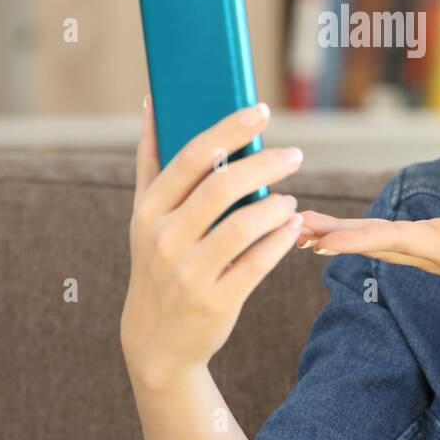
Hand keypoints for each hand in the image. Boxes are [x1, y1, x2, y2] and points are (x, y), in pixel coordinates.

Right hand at [121, 96, 304, 390]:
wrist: (156, 339)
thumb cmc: (156, 261)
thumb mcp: (144, 214)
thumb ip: (151, 157)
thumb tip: (154, 100)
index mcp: (149, 210)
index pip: (191, 156)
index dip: (230, 129)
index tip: (261, 111)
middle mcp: (165, 239)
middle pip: (222, 186)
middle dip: (265, 164)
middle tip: (294, 155)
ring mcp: (189, 273)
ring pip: (244, 226)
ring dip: (276, 206)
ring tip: (289, 200)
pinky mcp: (216, 302)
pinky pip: (258, 264)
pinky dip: (280, 240)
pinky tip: (293, 226)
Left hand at [297, 198, 439, 317]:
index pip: (389, 240)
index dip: (353, 238)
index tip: (318, 239)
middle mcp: (427, 252)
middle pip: (370, 243)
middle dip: (330, 236)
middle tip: (289, 225)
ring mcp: (428, 252)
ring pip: (373, 244)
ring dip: (337, 237)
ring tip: (300, 230)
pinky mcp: (431, 247)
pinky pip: (384, 242)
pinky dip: (356, 236)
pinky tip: (338, 236)